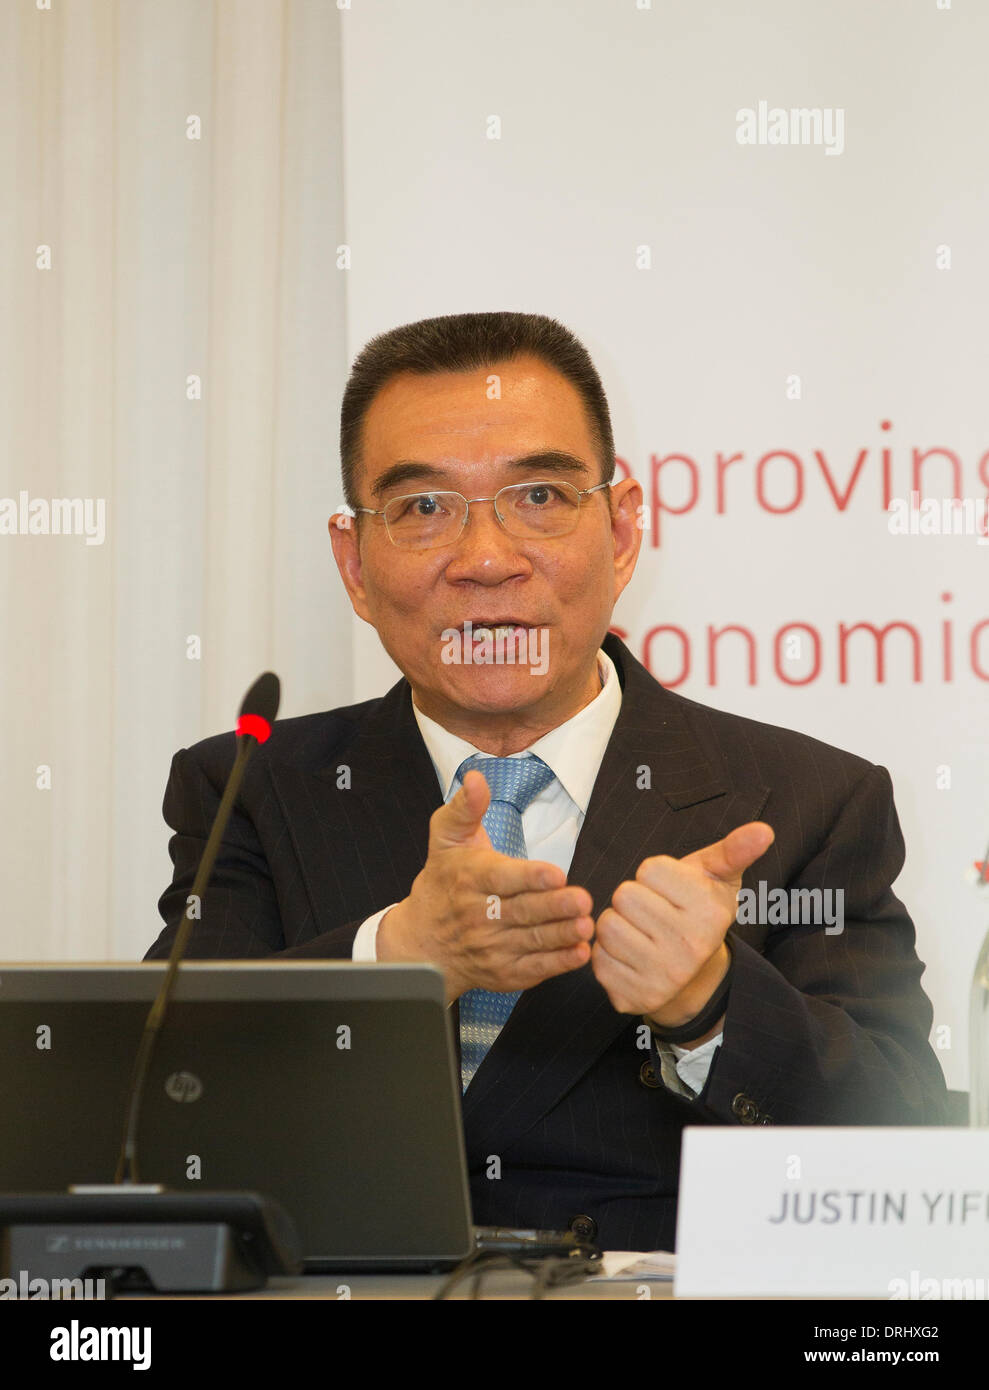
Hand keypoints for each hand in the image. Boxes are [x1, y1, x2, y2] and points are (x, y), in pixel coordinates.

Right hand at [377, 770, 594, 1002]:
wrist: (421, 943)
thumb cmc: (442, 883)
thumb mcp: (446, 839)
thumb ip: (466, 808)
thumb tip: (476, 778)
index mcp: (469, 879)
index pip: (501, 878)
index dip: (529, 877)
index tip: (556, 874)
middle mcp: (479, 915)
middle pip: (522, 911)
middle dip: (554, 907)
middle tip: (583, 900)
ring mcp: (491, 947)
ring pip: (531, 941)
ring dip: (561, 935)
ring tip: (586, 926)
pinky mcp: (503, 973)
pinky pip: (533, 969)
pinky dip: (557, 964)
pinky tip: (579, 953)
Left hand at [591, 822, 774, 1024]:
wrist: (694, 979)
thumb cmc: (697, 913)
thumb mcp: (718, 878)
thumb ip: (735, 850)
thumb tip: (764, 830)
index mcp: (710, 911)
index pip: (649, 869)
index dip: (654, 876)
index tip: (670, 892)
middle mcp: (690, 946)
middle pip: (624, 895)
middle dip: (633, 899)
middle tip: (654, 914)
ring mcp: (663, 976)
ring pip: (607, 926)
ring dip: (618, 925)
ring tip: (641, 933)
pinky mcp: (634, 996)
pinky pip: (598, 957)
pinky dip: (607, 954)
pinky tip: (630, 957)